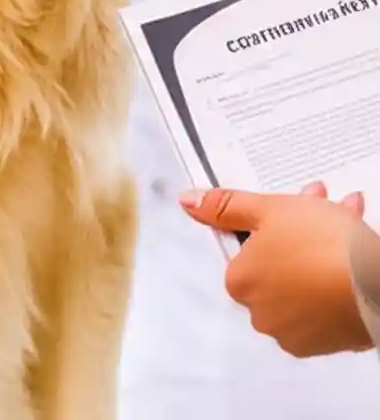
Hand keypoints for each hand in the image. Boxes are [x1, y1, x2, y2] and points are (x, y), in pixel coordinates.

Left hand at [179, 182, 374, 357]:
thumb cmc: (327, 248)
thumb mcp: (268, 210)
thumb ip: (225, 206)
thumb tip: (189, 202)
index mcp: (240, 282)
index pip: (247, 251)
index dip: (272, 226)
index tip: (294, 212)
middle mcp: (261, 313)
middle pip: (277, 265)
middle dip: (301, 234)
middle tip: (326, 211)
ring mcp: (295, 331)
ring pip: (305, 283)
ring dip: (323, 254)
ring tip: (349, 225)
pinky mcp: (327, 342)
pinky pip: (327, 306)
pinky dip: (339, 282)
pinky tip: (357, 260)